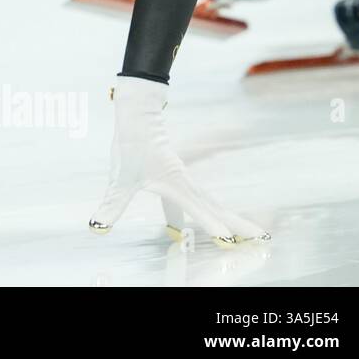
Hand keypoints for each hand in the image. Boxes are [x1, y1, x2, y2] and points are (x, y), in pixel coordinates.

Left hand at [89, 76, 269, 245]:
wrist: (138, 119)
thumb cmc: (130, 148)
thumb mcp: (119, 182)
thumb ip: (112, 206)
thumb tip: (97, 227)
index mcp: (174, 183)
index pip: (196, 208)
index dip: (210, 224)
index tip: (227, 239)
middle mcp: (185, 183)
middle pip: (216, 207)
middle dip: (237, 224)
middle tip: (261, 239)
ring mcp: (185, 181)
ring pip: (211, 203)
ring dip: (230, 218)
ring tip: (251, 233)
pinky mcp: (180, 179)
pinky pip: (200, 200)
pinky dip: (212, 212)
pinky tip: (216, 219)